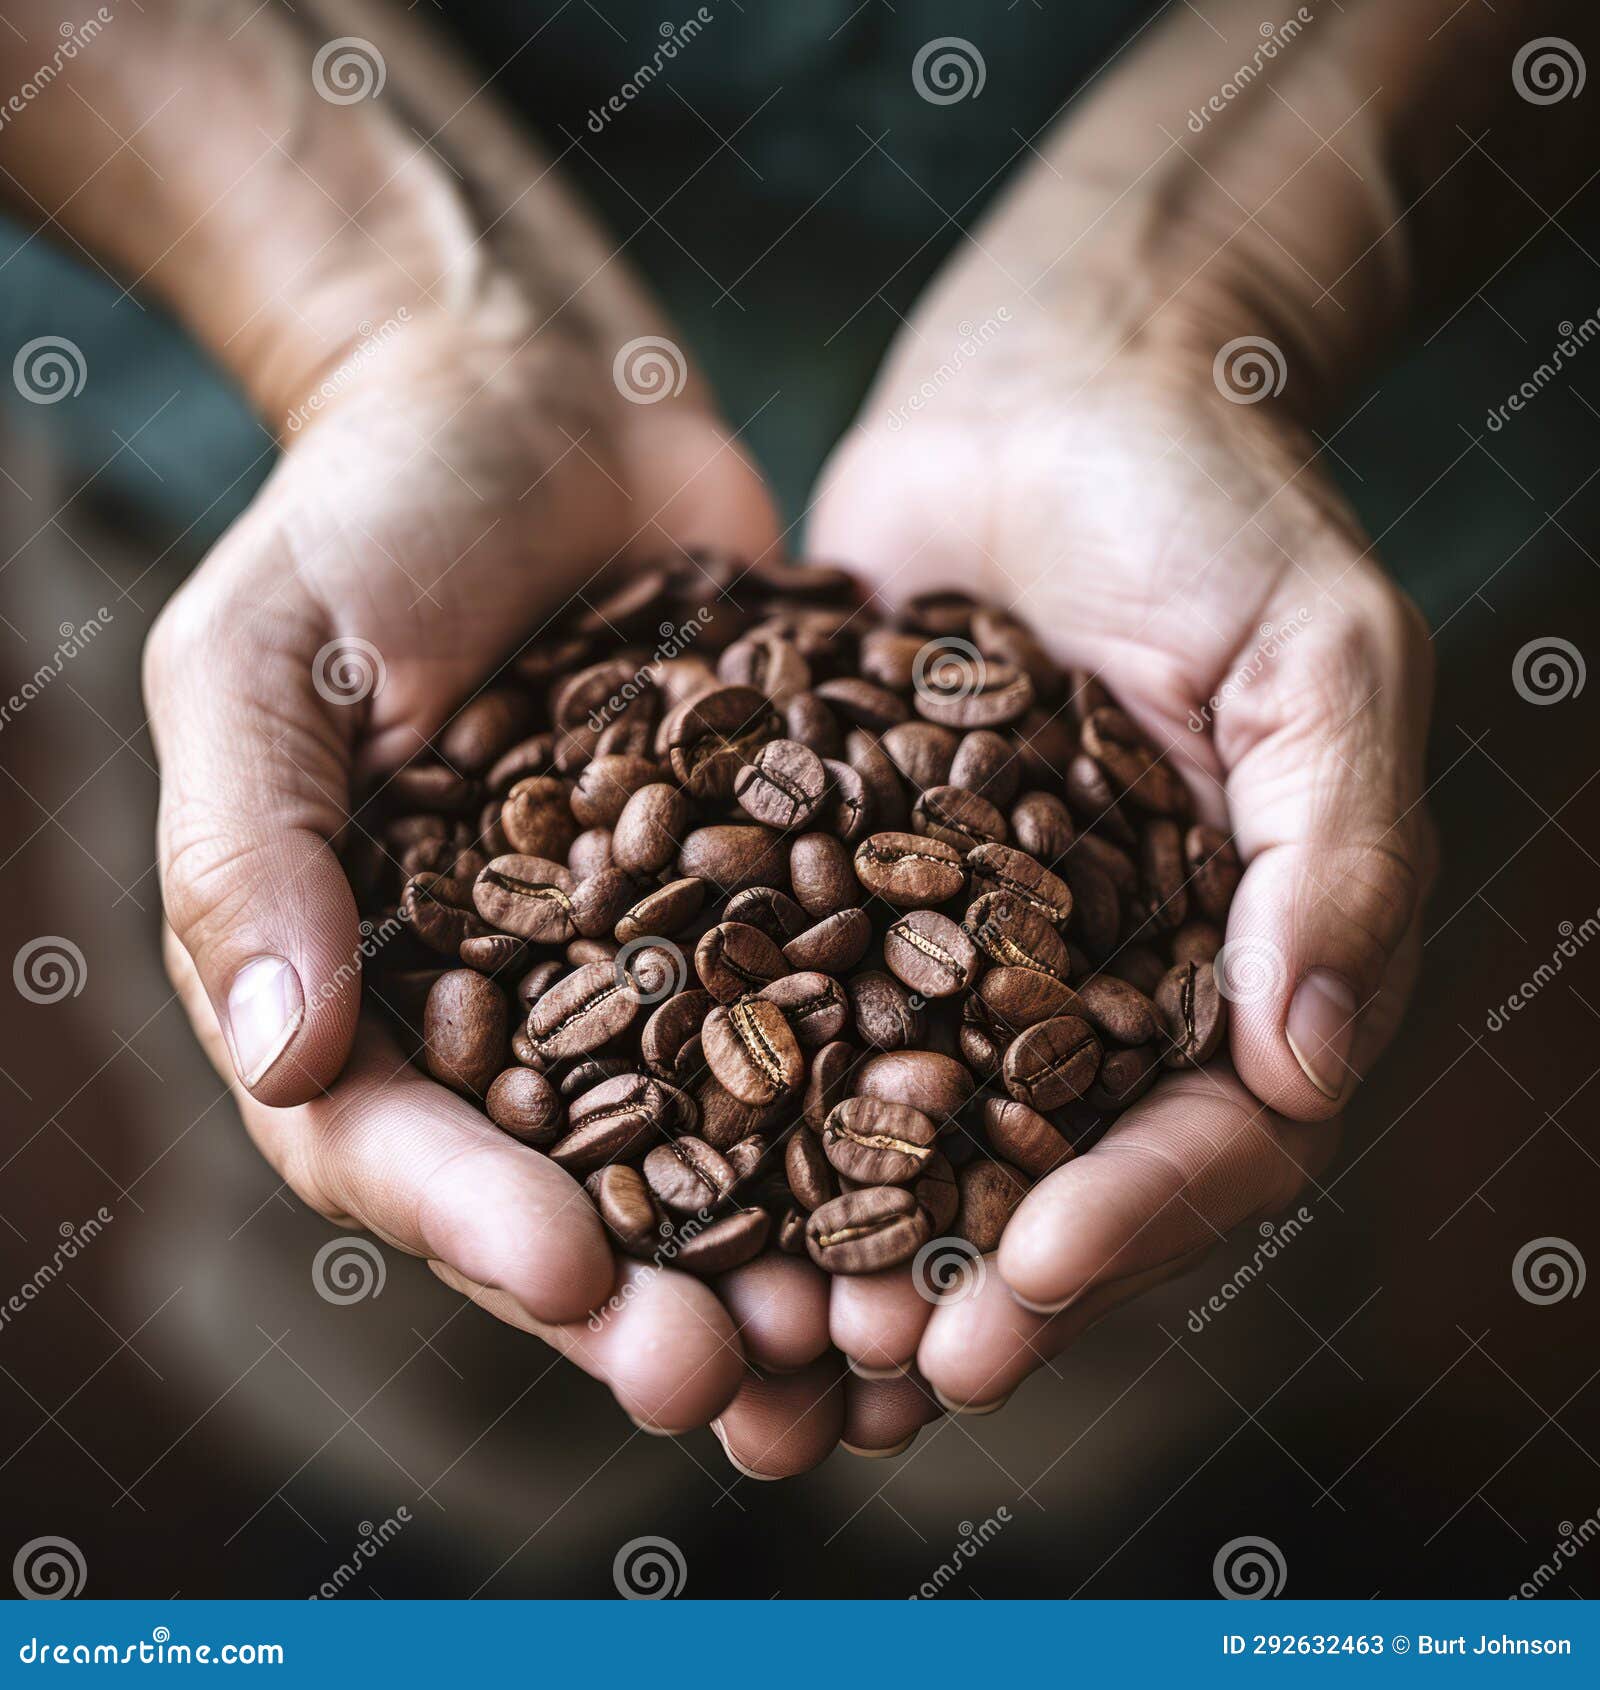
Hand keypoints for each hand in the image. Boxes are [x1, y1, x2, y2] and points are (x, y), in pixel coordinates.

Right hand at [147, 309, 836, 1444]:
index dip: (475, 1227)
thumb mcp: (263, 663)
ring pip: (714, 1148)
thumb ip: (254, 853)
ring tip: (863, 1336)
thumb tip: (282, 1051)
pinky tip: (962, 1172)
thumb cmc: (371, 517)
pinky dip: (882, 1107)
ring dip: (782, 1251)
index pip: (392, 1144)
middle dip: (647, 1296)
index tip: (578, 1284)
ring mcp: (649, 964)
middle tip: (739, 1375)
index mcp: (360, 982)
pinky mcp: (772, 900)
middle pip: (566, 1191)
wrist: (538, 406)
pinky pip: (825, 1022)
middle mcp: (508, 1005)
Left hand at [806, 300, 1435, 1418]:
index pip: (1198, 1144)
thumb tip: (1307, 1062)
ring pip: (892, 1139)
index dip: (1120, 1230)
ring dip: (826, 1253)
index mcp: (1228, 964)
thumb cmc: (1215, 501)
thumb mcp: (1317, 658)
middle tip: (856, 1378)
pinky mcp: (838, 883)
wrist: (1058, 385)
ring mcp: (955, 944)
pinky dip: (731, 1112)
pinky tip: (655, 1188)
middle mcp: (1088, 983)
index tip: (1015, 1292)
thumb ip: (1333, 854)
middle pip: (1030, 1184)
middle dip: (951, 1290)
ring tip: (743, 1351)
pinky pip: (783, 1017)